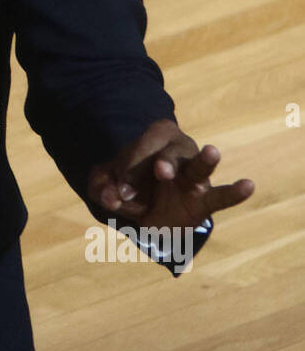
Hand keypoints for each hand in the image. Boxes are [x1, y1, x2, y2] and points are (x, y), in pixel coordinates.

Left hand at [87, 118, 254, 232]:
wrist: (147, 210)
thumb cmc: (128, 186)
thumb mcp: (105, 186)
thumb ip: (102, 188)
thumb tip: (111, 197)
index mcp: (154, 139)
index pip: (142, 148)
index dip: (129, 168)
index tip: (119, 191)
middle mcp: (178, 151)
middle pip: (171, 151)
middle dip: (164, 160)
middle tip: (160, 171)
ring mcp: (194, 175)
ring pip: (199, 167)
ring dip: (204, 161)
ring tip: (213, 151)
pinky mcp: (204, 200)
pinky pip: (222, 196)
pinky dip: (235, 192)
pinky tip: (249, 185)